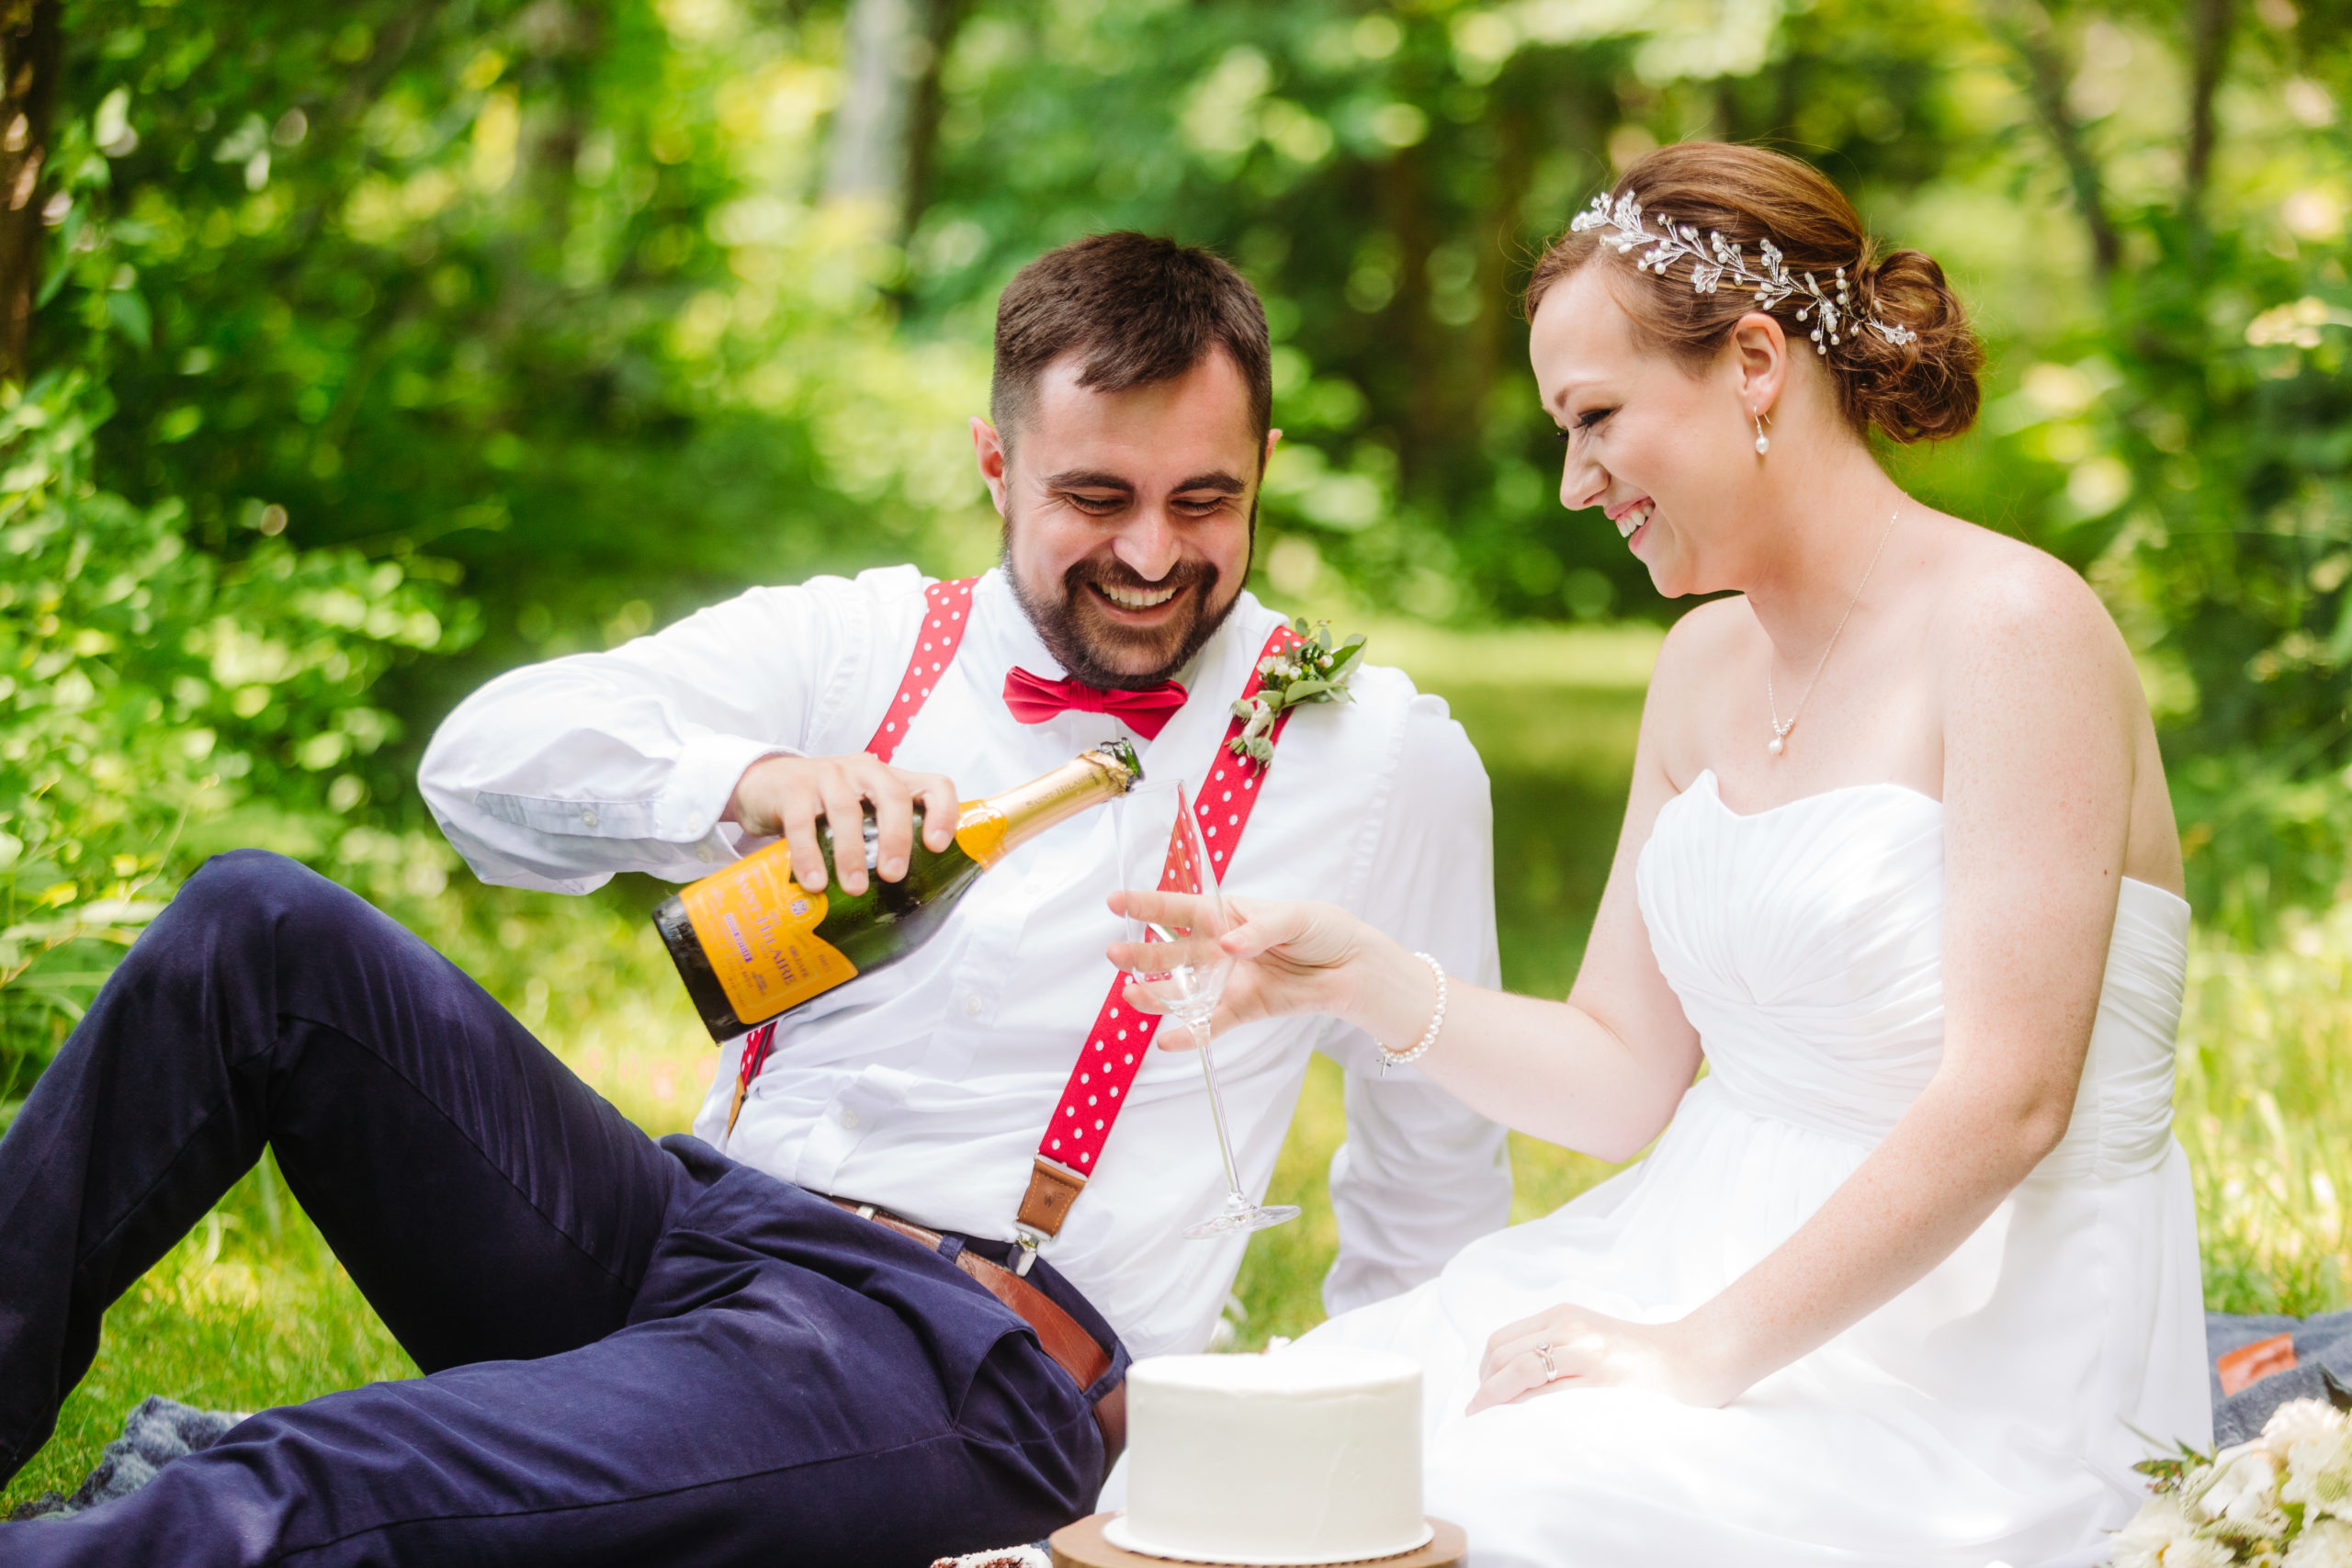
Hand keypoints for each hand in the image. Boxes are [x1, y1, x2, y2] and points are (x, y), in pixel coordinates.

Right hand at [727, 754, 959, 895]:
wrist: (765, 785)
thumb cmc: (824, 807)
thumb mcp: (861, 813)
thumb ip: (882, 839)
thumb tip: (908, 897)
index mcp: (890, 779)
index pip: (933, 785)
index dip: (943, 813)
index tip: (937, 847)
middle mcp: (864, 770)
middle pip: (892, 795)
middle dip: (896, 837)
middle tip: (893, 875)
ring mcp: (827, 775)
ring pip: (846, 809)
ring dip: (852, 853)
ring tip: (854, 887)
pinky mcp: (792, 789)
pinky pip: (802, 823)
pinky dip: (809, 855)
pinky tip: (814, 883)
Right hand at [1106, 890, 1410, 1046]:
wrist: (1353, 969)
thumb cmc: (1324, 930)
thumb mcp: (1296, 918)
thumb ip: (1259, 931)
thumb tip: (1228, 946)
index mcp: (1229, 913)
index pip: (1182, 908)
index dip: (1148, 905)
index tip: (1115, 902)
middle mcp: (1221, 946)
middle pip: (1174, 950)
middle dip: (1142, 952)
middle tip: (1113, 954)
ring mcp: (1229, 980)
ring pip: (1184, 989)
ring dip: (1156, 994)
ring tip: (1130, 997)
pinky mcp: (1243, 1009)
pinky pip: (1211, 1023)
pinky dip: (1190, 1034)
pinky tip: (1167, 1041)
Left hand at [1469, 1303, 1748, 1413]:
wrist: (1685, 1357)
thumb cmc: (1634, 1358)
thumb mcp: (1586, 1340)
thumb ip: (1552, 1350)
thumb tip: (1507, 1385)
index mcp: (1561, 1314)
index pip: (1502, 1339)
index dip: (1483, 1370)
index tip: (1479, 1395)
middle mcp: (1567, 1324)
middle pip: (1502, 1353)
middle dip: (1484, 1384)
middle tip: (1483, 1410)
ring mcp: (1583, 1345)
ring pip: (1518, 1368)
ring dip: (1496, 1395)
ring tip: (1491, 1416)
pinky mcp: (1598, 1371)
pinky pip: (1546, 1388)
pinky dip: (1523, 1402)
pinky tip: (1516, 1417)